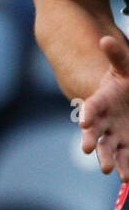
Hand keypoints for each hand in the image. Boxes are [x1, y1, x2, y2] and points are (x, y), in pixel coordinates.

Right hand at [80, 33, 128, 180]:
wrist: (125, 97)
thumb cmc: (124, 79)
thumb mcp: (123, 65)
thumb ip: (116, 54)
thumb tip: (105, 39)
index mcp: (100, 102)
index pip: (91, 108)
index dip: (88, 114)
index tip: (85, 121)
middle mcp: (102, 122)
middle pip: (94, 134)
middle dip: (91, 142)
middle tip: (88, 149)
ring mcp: (113, 134)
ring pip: (108, 149)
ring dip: (109, 159)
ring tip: (110, 170)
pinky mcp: (124, 144)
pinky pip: (125, 156)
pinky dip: (127, 166)